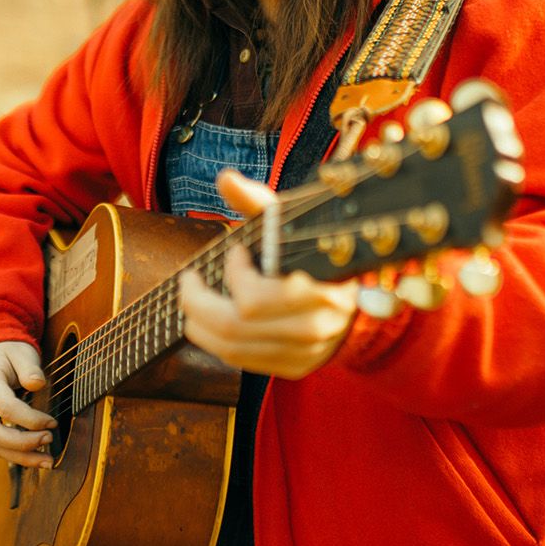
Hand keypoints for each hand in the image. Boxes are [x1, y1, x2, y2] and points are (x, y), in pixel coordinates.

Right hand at [0, 340, 57, 467]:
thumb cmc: (8, 355)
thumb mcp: (21, 353)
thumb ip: (30, 368)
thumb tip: (38, 384)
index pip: (6, 408)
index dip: (31, 419)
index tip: (52, 423)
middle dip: (23, 443)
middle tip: (49, 440)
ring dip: (21, 457)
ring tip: (47, 461)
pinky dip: (13, 454)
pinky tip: (33, 458)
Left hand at [179, 170, 358, 378]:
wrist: (356, 293)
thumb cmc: (313, 250)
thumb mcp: (291, 221)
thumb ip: (257, 201)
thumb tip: (224, 179)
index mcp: (320, 285)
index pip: (254, 298)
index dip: (233, 274)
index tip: (234, 252)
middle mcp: (316, 324)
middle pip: (234, 325)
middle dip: (197, 301)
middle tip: (188, 280)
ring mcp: (306, 351)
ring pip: (231, 348)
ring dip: (198, 323)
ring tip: (191, 300)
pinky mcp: (296, 366)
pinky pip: (241, 361)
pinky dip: (216, 341)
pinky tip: (211, 320)